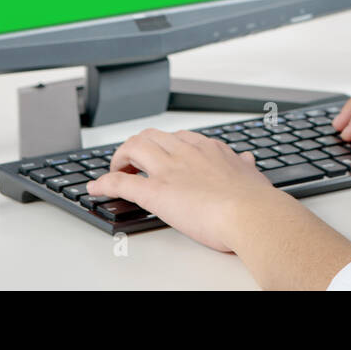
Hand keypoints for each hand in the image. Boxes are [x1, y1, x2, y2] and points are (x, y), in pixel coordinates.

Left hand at [85, 128, 282, 252]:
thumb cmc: (255, 200)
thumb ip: (244, 166)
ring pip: (132, 148)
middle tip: (133, 163)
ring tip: (115, 171)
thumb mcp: (252, 174)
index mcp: (208, 148)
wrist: (251, 213)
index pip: (178, 137)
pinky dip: (104, 183)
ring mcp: (168, 169)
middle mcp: (185, 152)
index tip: (159, 154)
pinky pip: (122, 182)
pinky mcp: (156, 191)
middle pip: (150, 135)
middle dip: (137, 146)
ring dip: (119, 158)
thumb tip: (247, 160)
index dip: (164, 145)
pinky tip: (95, 188)